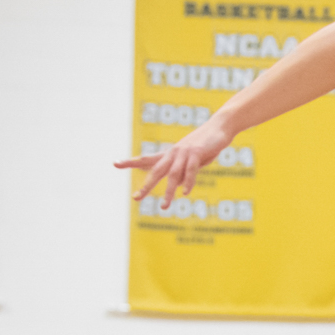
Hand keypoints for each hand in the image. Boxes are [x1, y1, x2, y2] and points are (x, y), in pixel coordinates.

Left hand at [114, 118, 231, 203]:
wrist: (219, 127)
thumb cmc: (206, 144)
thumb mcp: (192, 160)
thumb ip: (183, 171)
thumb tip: (177, 184)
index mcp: (169, 154)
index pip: (147, 159)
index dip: (131, 162)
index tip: (115, 163)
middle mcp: (173, 153)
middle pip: (156, 171)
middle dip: (146, 185)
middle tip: (135, 197)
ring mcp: (184, 152)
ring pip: (172, 175)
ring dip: (168, 192)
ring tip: (164, 207)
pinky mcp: (196, 153)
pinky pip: (190, 170)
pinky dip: (187, 182)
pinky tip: (185, 193)